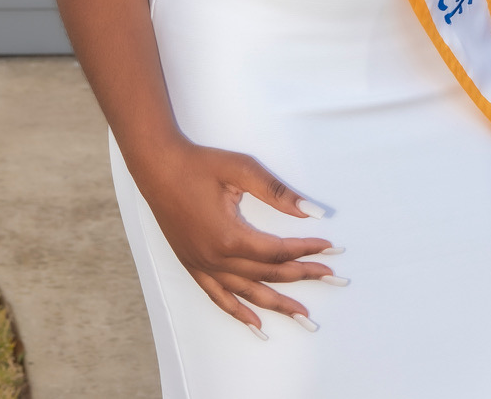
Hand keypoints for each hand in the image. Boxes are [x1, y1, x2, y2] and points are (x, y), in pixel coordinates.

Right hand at [135, 141, 342, 335]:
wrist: (158, 166)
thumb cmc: (200, 164)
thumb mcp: (241, 169)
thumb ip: (277, 192)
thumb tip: (312, 211)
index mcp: (231, 237)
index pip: (279, 251)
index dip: (307, 250)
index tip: (331, 249)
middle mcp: (217, 259)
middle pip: (269, 274)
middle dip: (303, 277)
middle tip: (333, 279)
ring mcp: (203, 266)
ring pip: (248, 293)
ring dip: (278, 305)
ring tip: (304, 316)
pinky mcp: (193, 266)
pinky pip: (219, 298)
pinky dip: (239, 313)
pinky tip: (256, 326)